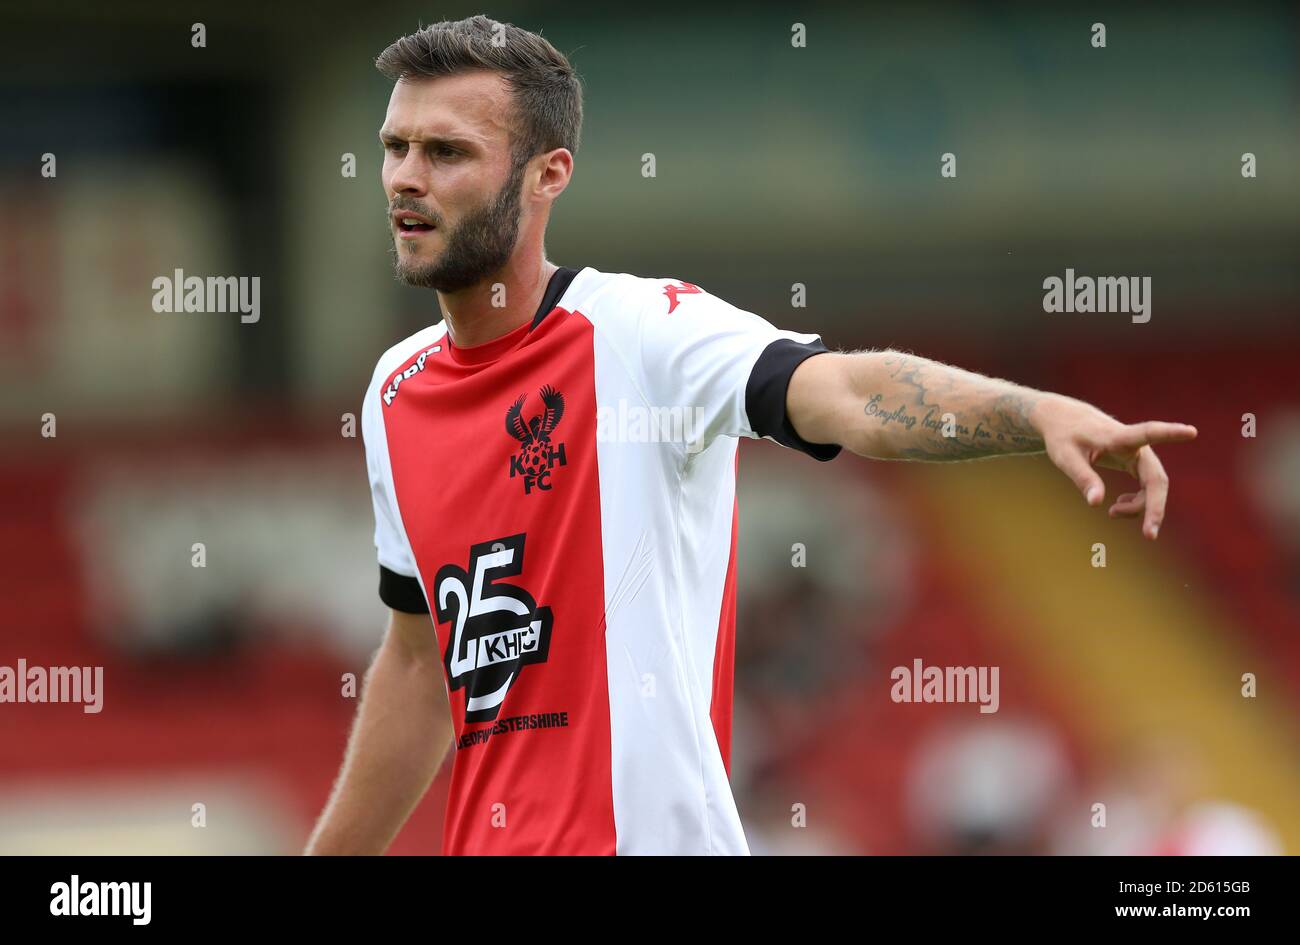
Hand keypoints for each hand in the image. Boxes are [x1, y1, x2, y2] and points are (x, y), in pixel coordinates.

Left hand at [1032, 395, 1197, 539]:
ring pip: (1152, 485)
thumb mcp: (1065, 458)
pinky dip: (1136, 501)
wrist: (1065, 421)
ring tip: (1113, 513)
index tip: (1191, 432)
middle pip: (1155, 478)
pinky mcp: (1136, 461)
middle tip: (1149, 535)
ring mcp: (1138, 454)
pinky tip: (1119, 505)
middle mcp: (1135, 445)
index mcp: (1118, 437)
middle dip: (1154, 506)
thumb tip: (1097, 504)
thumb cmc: (1064, 436)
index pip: (1148, 433)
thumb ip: (1083, 479)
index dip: (1170, 433)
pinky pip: (1146, 486)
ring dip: (1140, 506)